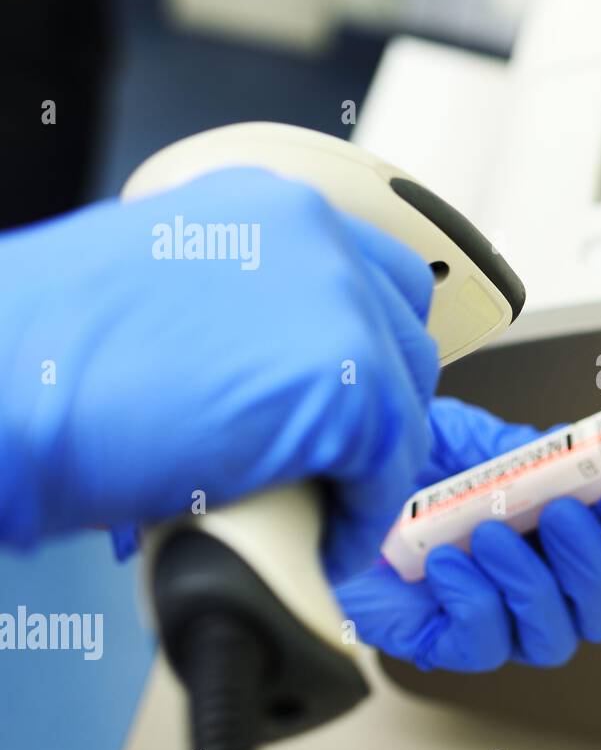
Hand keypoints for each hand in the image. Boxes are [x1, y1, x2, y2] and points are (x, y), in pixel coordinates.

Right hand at [0, 167, 439, 581]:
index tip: (358, 404)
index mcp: (271, 210)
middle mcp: (315, 239)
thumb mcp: (168, 297)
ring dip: (372, 464)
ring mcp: (338, 305)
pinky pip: (387, 468)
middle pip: (403, 339)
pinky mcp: (344, 383)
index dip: (370, 354)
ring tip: (330, 507)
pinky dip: (359, 515)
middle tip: (347, 463)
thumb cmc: (48, 353)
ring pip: (403, 406)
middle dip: (379, 409)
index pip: (378, 281)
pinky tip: (323, 540)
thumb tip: (280, 376)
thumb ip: (243, 314)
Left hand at [334, 397, 600, 670]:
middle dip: (593, 565)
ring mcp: (486, 614)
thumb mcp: (469, 441)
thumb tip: (589, 449)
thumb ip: (531, 451)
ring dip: (530, 584)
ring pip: (550, 638)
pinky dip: (474, 604)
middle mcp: (524, 578)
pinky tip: (447, 563)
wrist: (316, 487)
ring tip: (489, 534)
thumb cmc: (389, 470)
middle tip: (564, 515)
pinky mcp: (438, 640)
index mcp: (542, 529)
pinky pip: (480, 646)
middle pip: (598, 611)